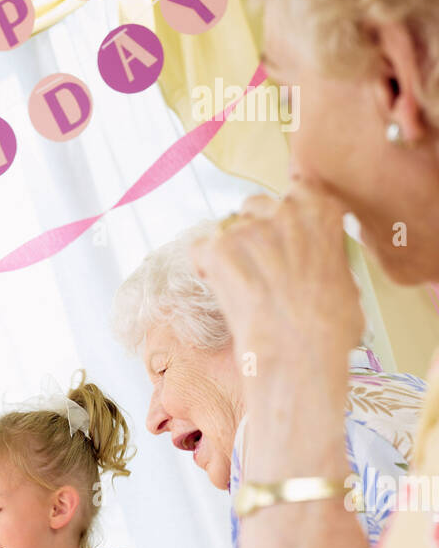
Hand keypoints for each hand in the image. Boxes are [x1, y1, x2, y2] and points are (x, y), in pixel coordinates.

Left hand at [189, 185, 363, 374]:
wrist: (300, 354)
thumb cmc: (330, 328)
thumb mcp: (347, 280)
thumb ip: (328, 258)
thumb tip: (320, 267)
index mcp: (321, 210)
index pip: (294, 194)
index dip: (281, 220)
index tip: (279, 239)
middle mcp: (284, 210)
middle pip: (256, 207)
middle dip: (253, 234)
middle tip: (257, 270)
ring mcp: (249, 228)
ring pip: (227, 228)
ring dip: (230, 252)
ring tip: (241, 287)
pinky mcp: (219, 250)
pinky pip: (200, 250)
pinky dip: (205, 268)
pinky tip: (218, 289)